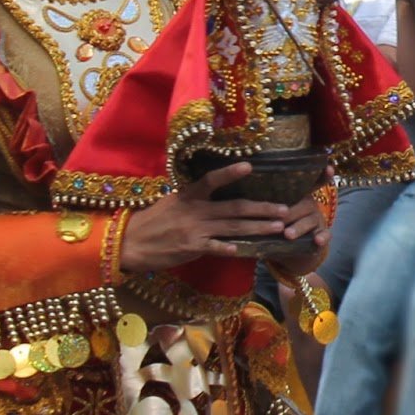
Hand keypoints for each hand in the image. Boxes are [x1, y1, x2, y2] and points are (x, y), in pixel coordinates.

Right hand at [120, 161, 317, 271]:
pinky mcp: (192, 247)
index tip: (250, 166)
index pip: (211, 180)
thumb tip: (213, 197)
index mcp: (188, 196)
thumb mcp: (170, 203)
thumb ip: (192, 200)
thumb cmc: (151, 222)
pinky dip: (230, 248)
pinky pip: (216, 247)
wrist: (130, 242)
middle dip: (262, 209)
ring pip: (233, 228)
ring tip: (278, 227)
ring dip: (258, 227)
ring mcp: (195, 230)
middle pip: (235, 208)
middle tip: (284, 209)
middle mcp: (195, 210)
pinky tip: (246, 249)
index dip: (230, 173)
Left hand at [270, 173, 333, 274]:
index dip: (321, 173)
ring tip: (288, 234)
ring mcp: (317, 219)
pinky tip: (318, 241)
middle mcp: (309, 203)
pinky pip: (324, 234)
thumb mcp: (271, 211)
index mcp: (296, 194)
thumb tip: (241, 193)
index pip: (309, 180)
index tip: (328, 167)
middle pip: (302, 204)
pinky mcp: (321, 234)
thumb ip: (265, 203)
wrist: (291, 248)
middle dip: (289, 212)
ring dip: (299, 227)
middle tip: (279, 219)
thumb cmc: (277, 223)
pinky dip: (322, 238)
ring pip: (309, 220)